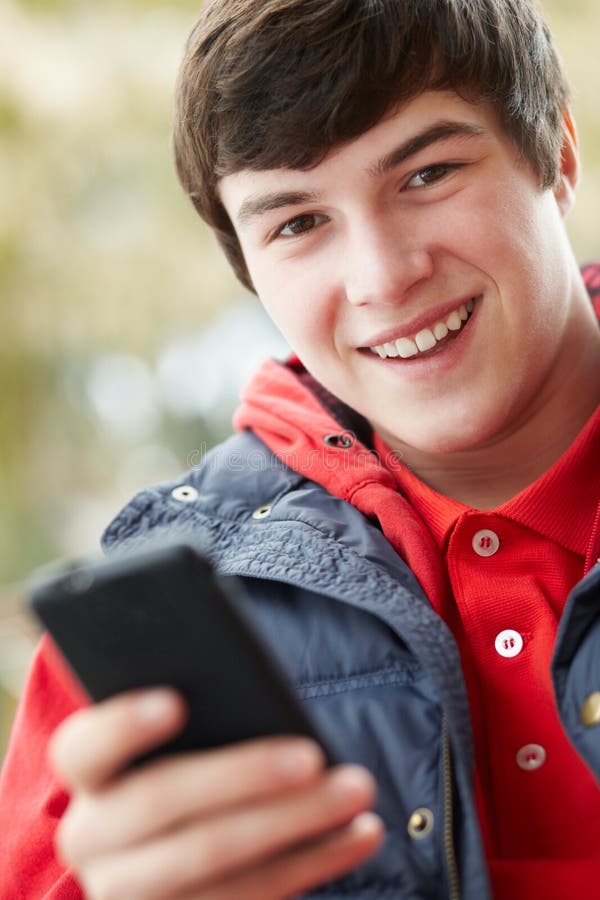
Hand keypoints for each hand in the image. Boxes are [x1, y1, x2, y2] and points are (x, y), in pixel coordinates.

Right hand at [51, 688, 384, 898]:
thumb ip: (199, 707)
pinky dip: (314, 861)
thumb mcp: (175, 731)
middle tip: (311, 756)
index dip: (124, 725)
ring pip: (212, 859)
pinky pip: (249, 897)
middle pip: (161, 803)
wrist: (165, 840)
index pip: (84, 747)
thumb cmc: (183, 753)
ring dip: (296, 823)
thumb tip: (254, 685)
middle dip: (244, 776)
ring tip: (357, 789)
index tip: (176, 702)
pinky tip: (360, 832)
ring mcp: (131, 889)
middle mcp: (93, 835)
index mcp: (88, 772)